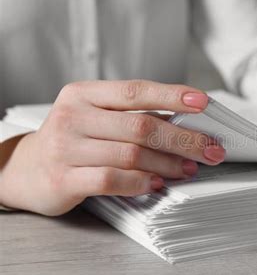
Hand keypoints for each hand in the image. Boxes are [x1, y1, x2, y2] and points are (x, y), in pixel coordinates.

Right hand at [0, 80, 225, 215]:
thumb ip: (134, 117)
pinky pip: (112, 180)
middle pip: (141, 126)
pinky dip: (140, 182)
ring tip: (189, 169)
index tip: (203, 102)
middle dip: (183, 139)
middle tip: (210, 150)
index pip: (137, 90)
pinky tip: (157, 184)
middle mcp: (74, 116)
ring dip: (168, 164)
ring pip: (131, 154)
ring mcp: (66, 147)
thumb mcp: (96, 117)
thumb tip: (187, 124)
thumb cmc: (74, 140)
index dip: (173, 95)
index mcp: (84, 94)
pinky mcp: (64, 178)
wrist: (27, 169)